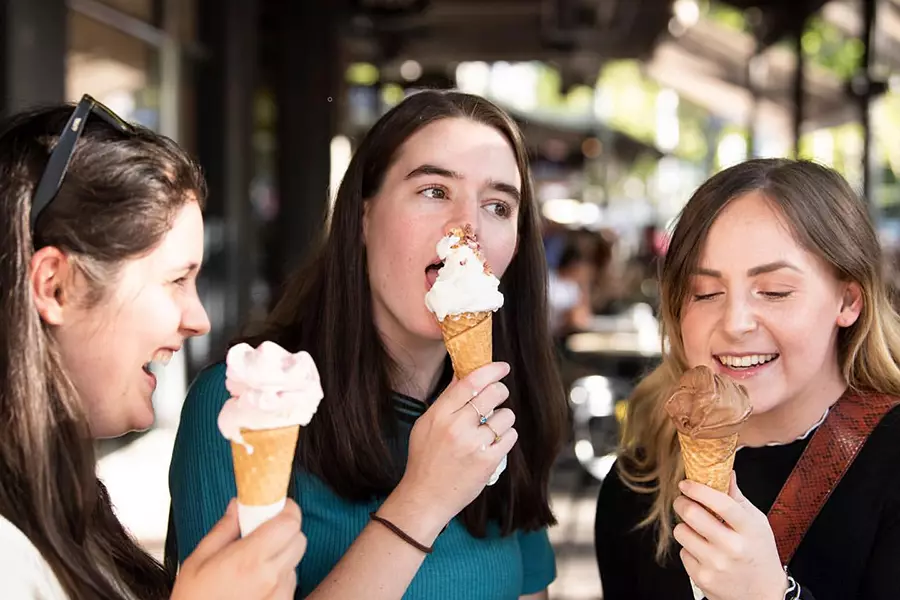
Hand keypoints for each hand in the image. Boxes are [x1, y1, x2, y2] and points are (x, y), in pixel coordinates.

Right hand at [171, 499, 306, 599]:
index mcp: (249, 560)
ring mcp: (280, 595)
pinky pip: (290, 582)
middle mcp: (271, 577)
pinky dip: (279, 576)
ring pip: (295, 560)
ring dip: (282, 555)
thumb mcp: (198, 561)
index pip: (290, 522)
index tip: (275, 506)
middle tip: (263, 532)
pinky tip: (256, 582)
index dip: (286, 509)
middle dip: (285, 530)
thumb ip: (223, 529)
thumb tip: (238, 506)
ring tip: (254, 564)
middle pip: (299, 538)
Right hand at [398, 362, 517, 526]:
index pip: (470, 382)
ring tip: (490, 428)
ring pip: (505, 415)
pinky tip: (494, 442)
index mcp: (440, 415)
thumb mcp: (426, 424)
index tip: (502, 366)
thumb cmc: (425, 459)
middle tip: (497, 396)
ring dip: (502, 418)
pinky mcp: (488, 461)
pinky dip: (506, 436)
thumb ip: (446, 399)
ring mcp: (474, 445)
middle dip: (500, 391)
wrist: (425, 497)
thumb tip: (463, 373)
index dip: (490, 370)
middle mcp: (457, 427)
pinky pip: (510, 436)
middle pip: (493, 394)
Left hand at [673, 474, 787, 599]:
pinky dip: (689, 549)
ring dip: (685, 527)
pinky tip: (703, 551)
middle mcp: (732, 547)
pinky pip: (682, 552)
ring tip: (698, 531)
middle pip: (693, 514)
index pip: (721, 503)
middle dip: (682, 502)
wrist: (763, 595)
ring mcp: (716, 564)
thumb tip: (726, 472)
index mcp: (749, 530)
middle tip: (683, 501)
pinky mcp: (702, 577)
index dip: (699, 489)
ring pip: (681, 531)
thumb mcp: (757, 524)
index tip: (686, 483)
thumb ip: (738, 499)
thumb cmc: (759, 554)